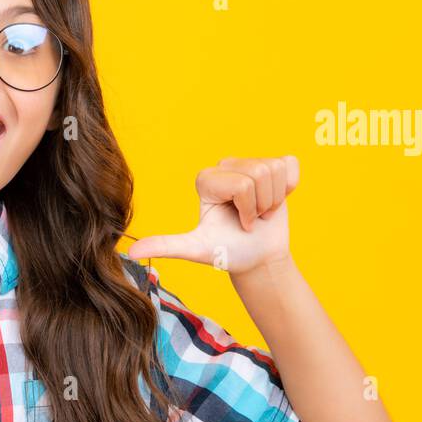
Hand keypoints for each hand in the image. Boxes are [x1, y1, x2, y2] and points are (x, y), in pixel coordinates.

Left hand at [125, 156, 299, 274]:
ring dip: (274, 199)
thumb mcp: (196, 249)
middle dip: (260, 204)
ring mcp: (251, 163)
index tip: (237, 223)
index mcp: (206, 180)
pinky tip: (275, 200)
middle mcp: (225, 166)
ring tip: (261, 212)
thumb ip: (165, 246)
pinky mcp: (275, 165)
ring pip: (274, 169)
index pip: (241, 183)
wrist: (258, 257)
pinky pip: (290, 165)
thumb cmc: (228, 252)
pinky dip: (289, 188)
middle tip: (250, 218)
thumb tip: (130, 251)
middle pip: (258, 172)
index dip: (246, 208)